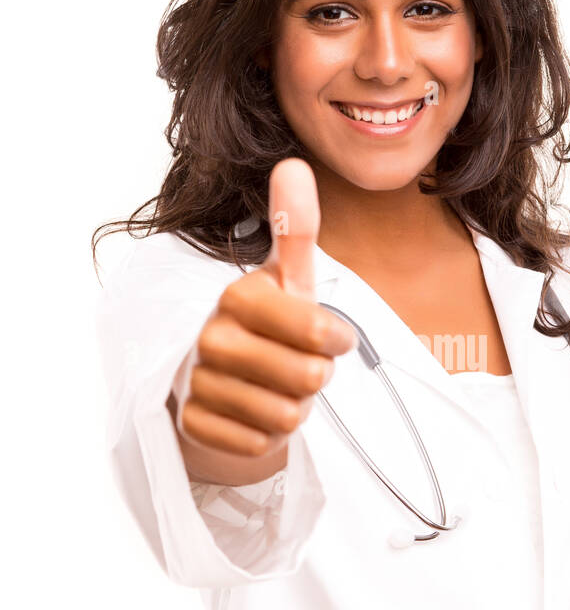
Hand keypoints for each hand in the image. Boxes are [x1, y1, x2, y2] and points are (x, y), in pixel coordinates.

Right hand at [176, 158, 357, 460]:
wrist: (222, 379)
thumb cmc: (268, 325)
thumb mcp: (289, 280)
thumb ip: (296, 228)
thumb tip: (294, 163)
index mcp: (238, 296)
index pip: (317, 331)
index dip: (336, 340)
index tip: (334, 338)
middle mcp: (211, 337)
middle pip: (307, 378)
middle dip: (314, 378)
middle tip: (298, 367)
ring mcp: (197, 383)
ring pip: (285, 416)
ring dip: (293, 408)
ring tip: (277, 389)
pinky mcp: (193, 425)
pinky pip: (257, 445)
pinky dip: (266, 437)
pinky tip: (254, 414)